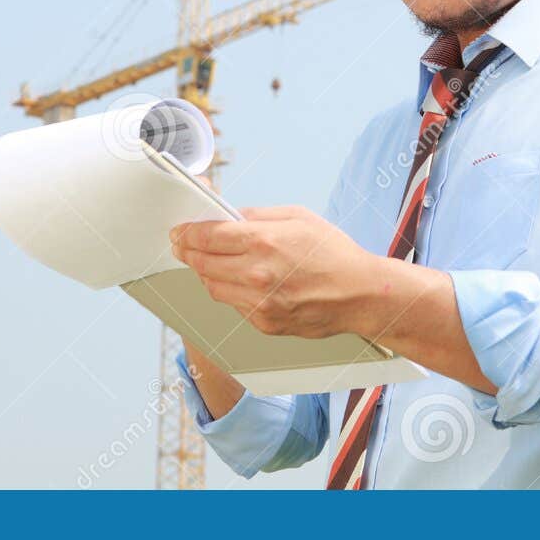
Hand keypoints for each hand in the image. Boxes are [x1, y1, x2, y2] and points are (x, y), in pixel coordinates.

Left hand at [169, 206, 381, 339]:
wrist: (360, 294)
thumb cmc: (334, 253)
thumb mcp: (297, 217)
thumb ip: (257, 215)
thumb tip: (229, 216)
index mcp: (264, 242)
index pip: (207, 237)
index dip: (186, 233)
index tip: (178, 232)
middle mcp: (257, 275)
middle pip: (203, 263)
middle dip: (187, 252)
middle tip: (182, 245)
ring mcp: (259, 303)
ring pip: (214, 287)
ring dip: (206, 273)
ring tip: (207, 262)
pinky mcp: (265, 324)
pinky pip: (234, 305)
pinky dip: (230, 291)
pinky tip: (239, 281)